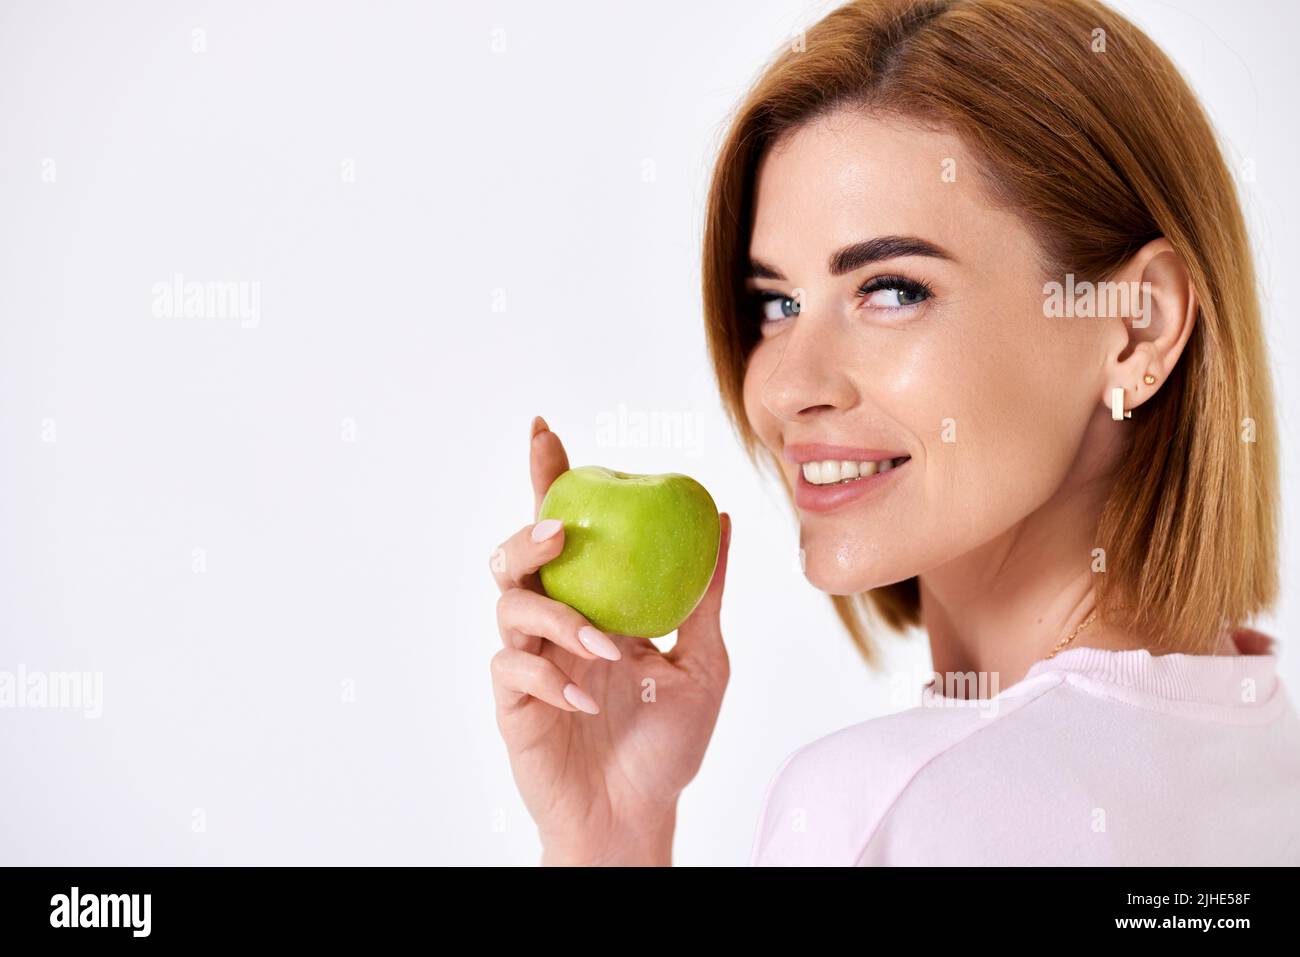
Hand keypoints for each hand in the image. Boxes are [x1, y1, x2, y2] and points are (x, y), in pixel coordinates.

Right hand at [489, 416, 731, 865]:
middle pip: (514, 556)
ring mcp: (529, 660)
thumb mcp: (702, 661)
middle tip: (562, 531)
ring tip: (605, 645)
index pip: (565, 529)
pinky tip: (587, 698)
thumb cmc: (666, 741)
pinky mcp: (512, 701)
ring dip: (559, 616)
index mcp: (594, 601)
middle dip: (528, 532)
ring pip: (510, 605)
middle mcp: (554, 622)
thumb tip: (721, 518)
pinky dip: (550, 675)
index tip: (546, 430)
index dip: (549, 477)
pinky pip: (514, 669)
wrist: (638, 814)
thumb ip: (703, 594)